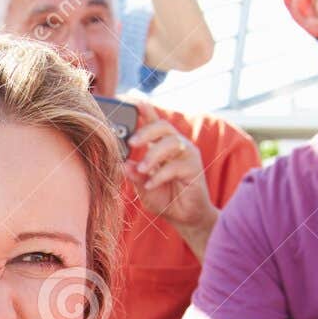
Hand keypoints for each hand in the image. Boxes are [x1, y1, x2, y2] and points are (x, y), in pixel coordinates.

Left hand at [126, 116, 216, 241]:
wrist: (185, 218)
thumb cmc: (165, 199)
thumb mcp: (143, 188)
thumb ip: (135, 176)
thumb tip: (123, 165)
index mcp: (162, 146)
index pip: (154, 123)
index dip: (146, 110)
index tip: (133, 100)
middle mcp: (176, 146)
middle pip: (164, 127)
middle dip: (147, 131)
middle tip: (132, 142)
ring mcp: (187, 156)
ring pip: (172, 143)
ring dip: (153, 155)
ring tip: (142, 169)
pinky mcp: (195, 169)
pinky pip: (176, 166)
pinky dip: (161, 175)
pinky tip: (151, 184)